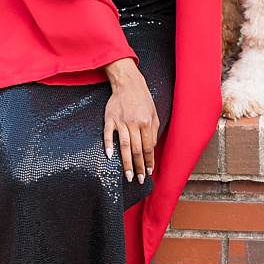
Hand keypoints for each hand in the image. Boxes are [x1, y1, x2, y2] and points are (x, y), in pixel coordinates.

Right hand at [103, 57, 157, 183]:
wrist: (128, 84)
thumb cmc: (143, 100)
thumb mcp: (154, 114)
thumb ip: (153, 132)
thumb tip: (150, 150)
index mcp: (146, 123)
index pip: (148, 148)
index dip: (148, 162)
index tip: (148, 172)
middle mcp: (134, 123)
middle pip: (137, 150)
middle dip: (138, 167)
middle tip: (138, 180)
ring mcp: (120, 121)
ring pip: (124, 146)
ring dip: (126, 162)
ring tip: (127, 175)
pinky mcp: (109, 118)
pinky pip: (108, 134)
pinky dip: (108, 145)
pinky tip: (109, 156)